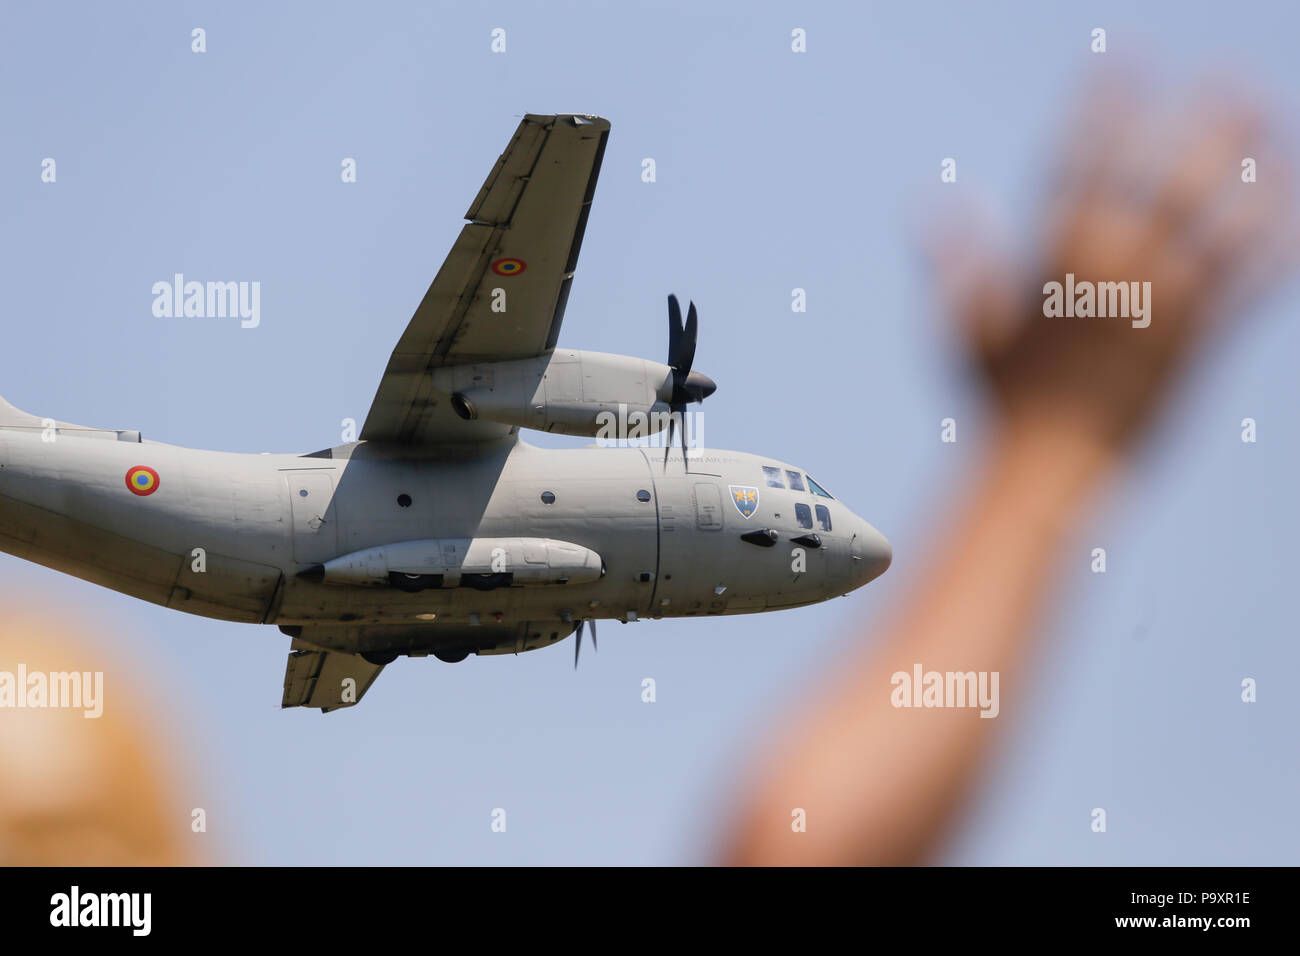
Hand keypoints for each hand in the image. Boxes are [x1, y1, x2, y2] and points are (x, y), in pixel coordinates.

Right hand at [931, 81, 1294, 452]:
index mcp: (1052, 260)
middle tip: (1227, 73)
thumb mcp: (964, 330)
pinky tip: (1291, 207)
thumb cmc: (1001, 404)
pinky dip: (1273, 238)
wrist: (1049, 473)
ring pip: (1215, 216)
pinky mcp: (1197, 341)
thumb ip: (956, 262)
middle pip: (1163, 176)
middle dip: (1196, 120)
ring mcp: (1159, 305)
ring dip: (1249, 164)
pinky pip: (1246, 280)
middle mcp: (1111, 271)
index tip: (1122, 55)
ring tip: (1273, 124)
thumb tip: (930, 202)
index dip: (1102, 102)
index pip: (1078, 161)